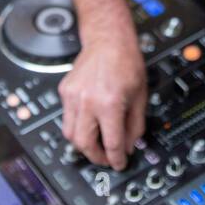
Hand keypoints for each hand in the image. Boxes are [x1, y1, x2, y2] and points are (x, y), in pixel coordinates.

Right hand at [58, 31, 147, 169]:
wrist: (108, 41)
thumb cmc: (125, 62)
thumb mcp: (140, 97)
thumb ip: (135, 126)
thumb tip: (130, 146)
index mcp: (109, 103)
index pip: (111, 143)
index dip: (117, 159)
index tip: (119, 164)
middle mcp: (87, 101)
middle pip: (84, 144)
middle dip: (95, 157)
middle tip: (106, 158)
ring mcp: (72, 96)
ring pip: (70, 134)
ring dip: (83, 144)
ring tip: (96, 143)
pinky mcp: (64, 92)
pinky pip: (67, 118)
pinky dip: (78, 125)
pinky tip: (90, 122)